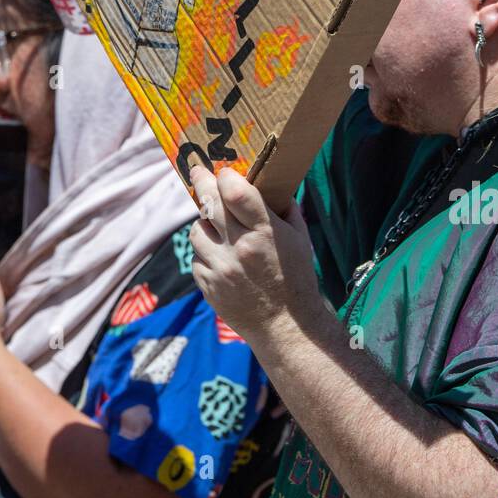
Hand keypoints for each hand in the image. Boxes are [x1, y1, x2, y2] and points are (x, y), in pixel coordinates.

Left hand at [188, 165, 320, 341]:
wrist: (284, 327)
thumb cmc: (296, 279)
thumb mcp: (300, 239)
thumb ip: (285, 210)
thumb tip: (270, 183)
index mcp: (265, 233)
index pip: (236, 192)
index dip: (226, 177)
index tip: (225, 172)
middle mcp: (239, 248)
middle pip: (209, 204)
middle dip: (201, 181)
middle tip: (197, 171)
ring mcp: (220, 268)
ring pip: (196, 231)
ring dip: (204, 224)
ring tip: (217, 227)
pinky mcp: (208, 285)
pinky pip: (197, 258)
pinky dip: (206, 253)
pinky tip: (221, 258)